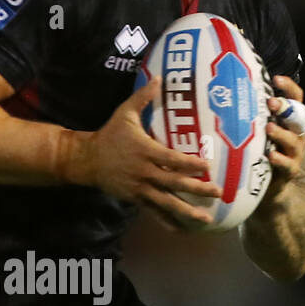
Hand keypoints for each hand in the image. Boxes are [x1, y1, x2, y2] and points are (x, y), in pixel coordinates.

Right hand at [77, 76, 222, 229]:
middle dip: (197, 189)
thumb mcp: (124, 113)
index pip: (172, 159)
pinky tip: (182, 229)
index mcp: (145, 151)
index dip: (190, 164)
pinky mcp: (135, 199)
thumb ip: (144, 97)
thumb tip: (159, 77)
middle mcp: (144, 172)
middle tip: (217, 192)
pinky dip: (168, 221)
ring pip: (167, 202)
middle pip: (174, 183)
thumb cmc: (109, 134)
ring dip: (187, 211)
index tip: (207, 166)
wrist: (87, 160)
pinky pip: (154, 212)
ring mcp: (140, 188)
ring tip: (206, 219)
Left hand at [261, 74, 304, 204]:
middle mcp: (295, 133)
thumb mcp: (257, 131)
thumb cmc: (259, 151)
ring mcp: (294, 153)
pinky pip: (287, 164)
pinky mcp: (289, 171)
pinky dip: (279, 159)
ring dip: (281, 133)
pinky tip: (270, 155)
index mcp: (289, 121)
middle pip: (296, 116)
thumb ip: (252, 115)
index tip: (275, 78)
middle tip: (271, 103)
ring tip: (269, 128)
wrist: (269, 187)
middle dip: (285, 108)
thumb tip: (227, 90)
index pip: (295, 98)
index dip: (288, 87)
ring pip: (293, 140)